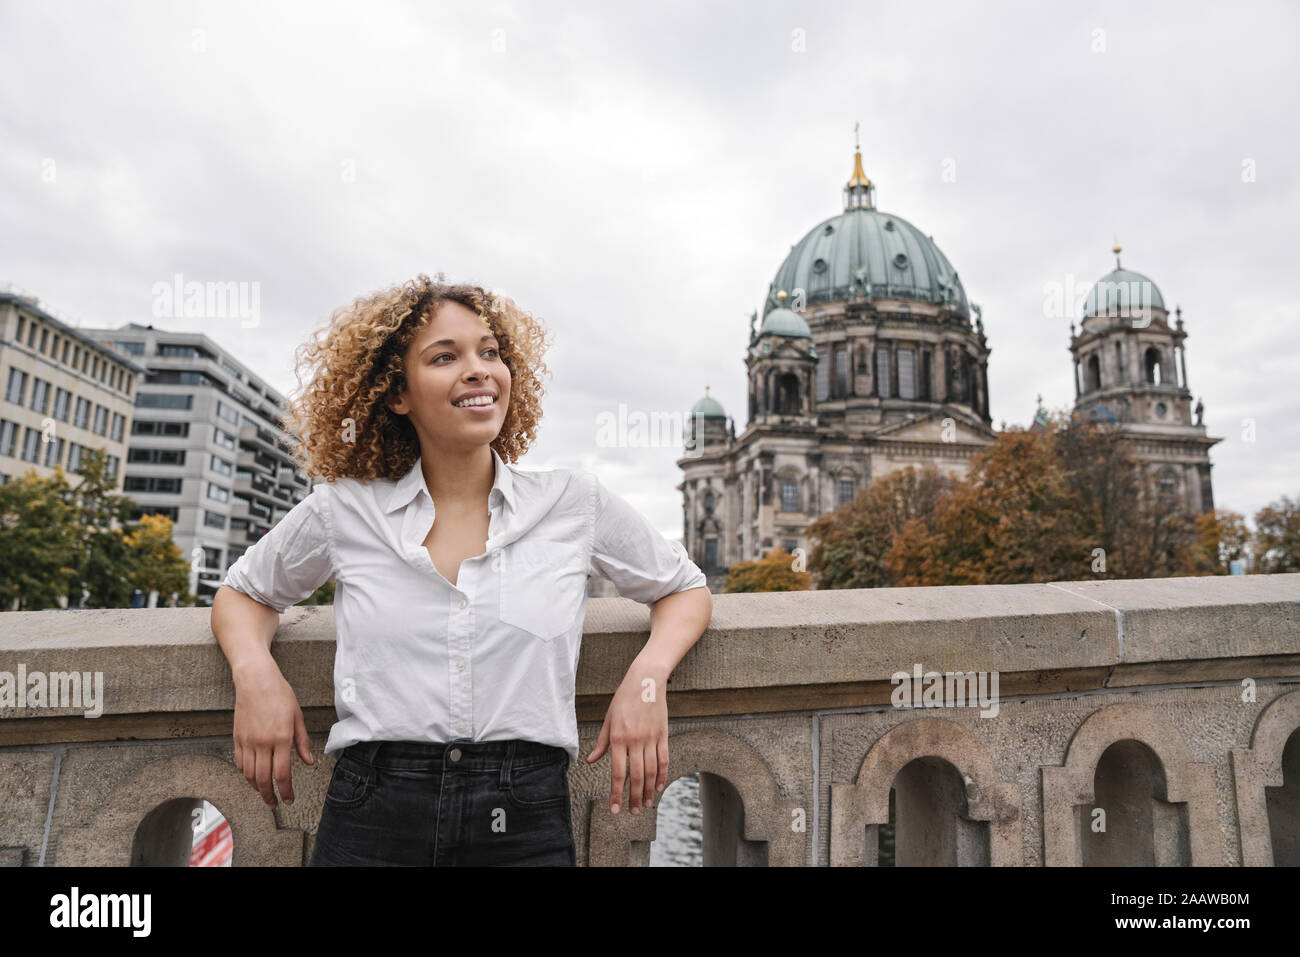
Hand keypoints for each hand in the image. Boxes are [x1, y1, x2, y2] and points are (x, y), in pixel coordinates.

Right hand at [232, 658, 313, 806]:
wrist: (255, 680)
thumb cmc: (279, 694)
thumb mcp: (297, 717)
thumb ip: (302, 742)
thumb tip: (308, 762)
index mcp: (280, 738)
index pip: (282, 774)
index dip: (286, 791)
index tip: (289, 799)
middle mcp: (262, 742)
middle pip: (263, 779)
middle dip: (269, 796)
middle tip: (275, 804)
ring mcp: (247, 741)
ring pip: (249, 774)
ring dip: (257, 788)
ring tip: (265, 793)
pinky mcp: (237, 738)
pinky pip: (240, 762)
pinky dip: (246, 774)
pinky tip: (252, 777)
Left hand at [585, 658, 668, 814]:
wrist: (645, 681)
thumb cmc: (623, 699)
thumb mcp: (608, 719)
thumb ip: (601, 742)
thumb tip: (591, 760)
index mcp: (618, 738)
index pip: (618, 773)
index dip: (617, 793)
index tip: (615, 808)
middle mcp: (635, 740)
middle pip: (636, 776)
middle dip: (634, 797)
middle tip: (632, 812)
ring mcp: (651, 738)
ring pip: (651, 771)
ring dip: (648, 791)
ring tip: (646, 805)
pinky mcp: (663, 734)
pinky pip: (664, 759)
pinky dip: (662, 775)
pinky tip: (659, 787)